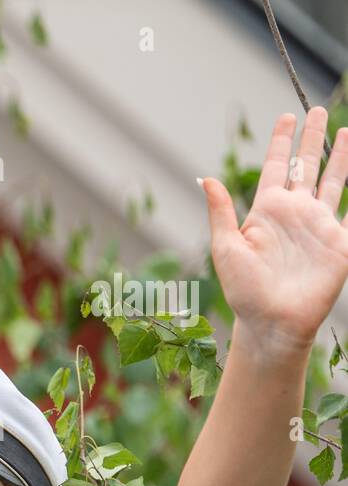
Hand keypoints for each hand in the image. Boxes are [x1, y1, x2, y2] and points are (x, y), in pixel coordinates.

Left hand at [202, 107, 347, 356]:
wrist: (272, 321)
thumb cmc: (244, 290)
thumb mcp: (227, 247)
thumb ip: (221, 212)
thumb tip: (205, 178)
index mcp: (267, 210)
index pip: (276, 166)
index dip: (281, 141)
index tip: (286, 116)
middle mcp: (295, 212)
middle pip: (306, 165)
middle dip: (311, 138)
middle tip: (314, 109)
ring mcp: (319, 225)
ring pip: (333, 180)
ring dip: (339, 156)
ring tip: (344, 129)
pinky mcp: (340, 242)